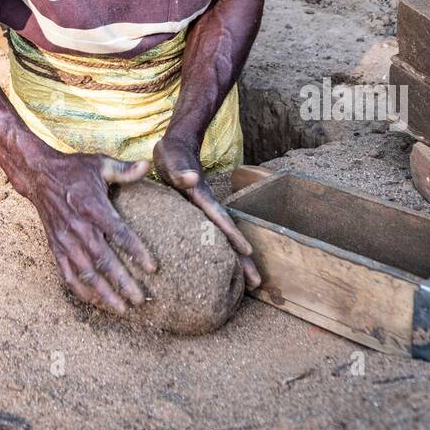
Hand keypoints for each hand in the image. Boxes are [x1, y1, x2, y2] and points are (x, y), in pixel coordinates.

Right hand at [21, 151, 156, 314]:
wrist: (38, 174)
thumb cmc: (73, 169)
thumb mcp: (99, 163)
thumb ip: (124, 169)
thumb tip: (147, 165)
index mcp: (93, 207)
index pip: (119, 234)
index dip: (136, 252)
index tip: (153, 268)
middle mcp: (79, 228)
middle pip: (104, 261)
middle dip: (122, 283)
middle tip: (140, 300)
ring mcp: (65, 240)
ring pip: (86, 273)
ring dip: (103, 293)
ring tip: (122, 309)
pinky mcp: (55, 247)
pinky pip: (67, 274)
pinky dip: (81, 291)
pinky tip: (95, 302)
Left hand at [153, 133, 260, 288]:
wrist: (177, 145)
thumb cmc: (173, 154)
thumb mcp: (172, 160)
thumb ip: (180, 171)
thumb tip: (192, 178)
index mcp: (202, 196)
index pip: (220, 218)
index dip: (233, 235)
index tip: (248, 252)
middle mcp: (208, 206)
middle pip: (228, 234)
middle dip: (243, 258)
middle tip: (257, 283)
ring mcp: (205, 210)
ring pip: (224, 238)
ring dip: (237, 259)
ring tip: (249, 284)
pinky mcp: (198, 213)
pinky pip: (212, 237)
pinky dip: (221, 252)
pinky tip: (223, 268)